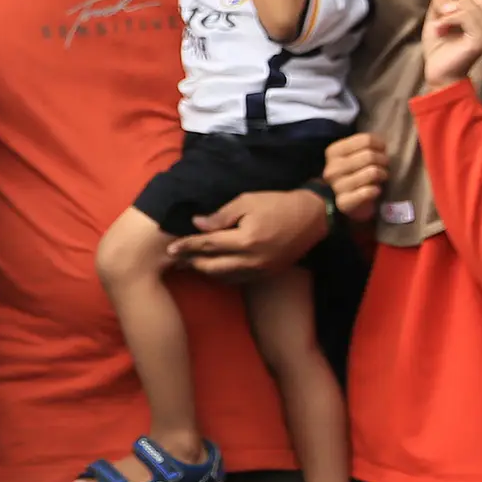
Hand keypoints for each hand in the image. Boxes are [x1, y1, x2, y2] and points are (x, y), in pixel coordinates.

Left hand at [166, 188, 328, 282]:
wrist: (311, 218)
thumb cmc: (277, 204)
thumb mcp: (247, 202)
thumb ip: (221, 216)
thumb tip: (197, 224)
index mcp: (245, 240)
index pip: (207, 246)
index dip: (187, 246)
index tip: (170, 247)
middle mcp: (251, 260)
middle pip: (211, 267)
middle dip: (192, 262)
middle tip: (176, 256)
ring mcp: (259, 270)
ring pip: (223, 276)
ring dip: (205, 270)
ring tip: (190, 262)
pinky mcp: (266, 274)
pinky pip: (237, 279)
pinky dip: (221, 274)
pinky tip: (213, 266)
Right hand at [321, 133, 385, 220]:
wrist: (342, 201)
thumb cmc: (354, 172)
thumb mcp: (354, 154)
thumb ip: (365, 145)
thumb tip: (383, 144)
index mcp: (334, 151)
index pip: (366, 140)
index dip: (380, 145)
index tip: (381, 151)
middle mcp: (333, 168)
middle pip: (370, 155)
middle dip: (383, 160)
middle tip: (384, 165)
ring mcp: (337, 186)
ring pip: (372, 172)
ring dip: (383, 174)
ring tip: (382, 176)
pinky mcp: (344, 203)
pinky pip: (368, 192)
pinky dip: (376, 190)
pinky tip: (376, 190)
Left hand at [420, 0, 481, 91]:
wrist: (440, 74)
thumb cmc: (440, 47)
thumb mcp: (436, 16)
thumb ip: (443, 1)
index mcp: (479, 9)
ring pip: (465, 0)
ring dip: (445, 14)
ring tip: (443, 30)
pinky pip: (461, 14)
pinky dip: (446, 22)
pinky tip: (444, 34)